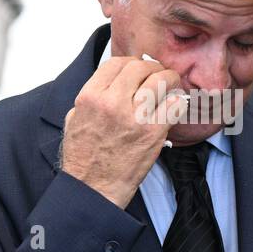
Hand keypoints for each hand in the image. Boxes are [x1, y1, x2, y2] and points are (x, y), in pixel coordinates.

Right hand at [60, 56, 182, 207]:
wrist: (92, 189)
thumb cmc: (84, 158)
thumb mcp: (75, 119)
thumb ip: (92, 97)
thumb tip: (112, 83)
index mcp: (90, 96)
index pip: (117, 63)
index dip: (132, 63)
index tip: (139, 70)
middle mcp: (111, 102)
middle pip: (140, 67)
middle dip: (153, 68)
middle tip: (159, 76)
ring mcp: (133, 116)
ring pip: (160, 80)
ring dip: (169, 80)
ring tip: (171, 86)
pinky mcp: (153, 132)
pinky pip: (174, 104)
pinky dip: (177, 101)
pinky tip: (174, 106)